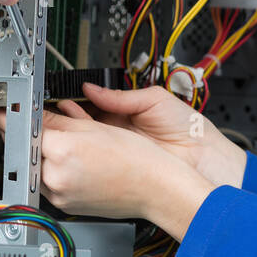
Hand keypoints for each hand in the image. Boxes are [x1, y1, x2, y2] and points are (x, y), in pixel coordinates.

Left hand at [0, 102, 202, 221]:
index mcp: (62, 151)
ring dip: (45, 156)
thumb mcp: (95, 128)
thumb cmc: (136, 159)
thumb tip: (38, 113)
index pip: (23, 130)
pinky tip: (78, 165)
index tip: (1, 113)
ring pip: (38, 168)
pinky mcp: (65, 206)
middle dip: (34, 138)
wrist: (156, 188)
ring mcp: (59, 194)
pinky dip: (56, 172)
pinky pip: (50, 184)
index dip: (10, 119)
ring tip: (73, 149)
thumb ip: (60, 120)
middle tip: (50, 128)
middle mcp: (55, 176)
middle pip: (28, 150)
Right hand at [59, 82, 247, 190]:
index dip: (76, 102)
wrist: (203, 157)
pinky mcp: (117, 168)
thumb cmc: (187, 128)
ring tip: (57, 125)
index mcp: (125, 112)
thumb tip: (91, 89)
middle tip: (52, 112)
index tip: (60, 98)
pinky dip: (82, 152)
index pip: (92, 106)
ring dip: (71, 134)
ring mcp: (116, 151)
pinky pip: (94, 159)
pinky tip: (72, 144)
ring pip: (84, 142)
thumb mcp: (153, 100)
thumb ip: (121, 97)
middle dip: (68, 118)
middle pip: (83, 124)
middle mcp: (118, 132)